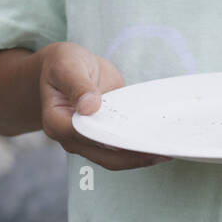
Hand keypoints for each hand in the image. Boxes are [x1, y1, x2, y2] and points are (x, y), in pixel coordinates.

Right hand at [39, 42, 169, 169]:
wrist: (67, 65)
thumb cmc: (64, 64)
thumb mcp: (68, 67)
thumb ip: (78, 86)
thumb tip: (90, 107)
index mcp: (57, 122)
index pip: (86, 137)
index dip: (111, 141)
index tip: (135, 142)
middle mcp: (71, 137)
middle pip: (103, 155)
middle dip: (131, 158)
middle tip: (161, 154)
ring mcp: (89, 137)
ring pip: (113, 156)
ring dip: (138, 156)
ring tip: (164, 153)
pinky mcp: (104, 130)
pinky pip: (120, 144)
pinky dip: (136, 145)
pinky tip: (156, 143)